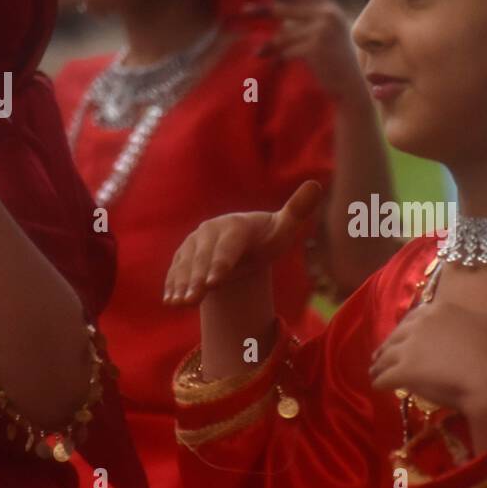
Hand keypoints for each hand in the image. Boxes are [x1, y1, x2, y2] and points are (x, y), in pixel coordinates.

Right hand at [163, 180, 322, 305]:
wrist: (244, 241)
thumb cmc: (268, 237)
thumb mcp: (284, 228)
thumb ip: (297, 210)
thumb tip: (316, 184)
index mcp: (236, 225)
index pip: (228, 244)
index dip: (221, 262)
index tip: (215, 282)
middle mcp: (211, 231)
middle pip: (203, 258)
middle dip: (198, 278)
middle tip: (195, 298)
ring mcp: (195, 243)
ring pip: (186, 264)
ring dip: (182, 284)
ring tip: (180, 304)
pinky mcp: (184, 255)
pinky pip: (176, 269)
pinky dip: (172, 284)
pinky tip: (170, 301)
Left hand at [244, 0, 362, 102]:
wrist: (349, 83)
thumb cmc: (334, 60)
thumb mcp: (325, 32)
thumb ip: (305, 18)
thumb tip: (276, 12)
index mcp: (329, 7)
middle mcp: (327, 14)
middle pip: (286, 9)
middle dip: (263, 10)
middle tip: (243, 10)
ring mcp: (322, 29)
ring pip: (284, 35)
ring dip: (271, 46)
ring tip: (259, 52)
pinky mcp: (316, 46)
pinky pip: (288, 50)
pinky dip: (280, 58)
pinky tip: (276, 64)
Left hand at [370, 261, 486, 453]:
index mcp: (441, 308)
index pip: (413, 320)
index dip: (410, 335)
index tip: (410, 347)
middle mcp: (422, 322)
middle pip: (396, 337)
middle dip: (390, 351)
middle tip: (388, 364)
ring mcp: (411, 346)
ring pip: (384, 357)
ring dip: (381, 367)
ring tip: (381, 377)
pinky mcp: (403, 370)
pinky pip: (382, 377)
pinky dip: (379, 384)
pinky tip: (382, 389)